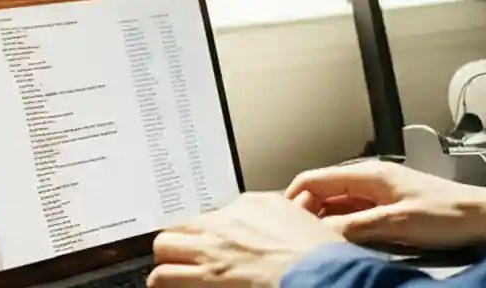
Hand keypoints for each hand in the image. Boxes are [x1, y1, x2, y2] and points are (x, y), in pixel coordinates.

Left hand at [148, 192, 345, 287]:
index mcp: (252, 205)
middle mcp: (226, 223)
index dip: (211, 231)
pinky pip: (164, 277)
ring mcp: (212, 250)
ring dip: (168, 261)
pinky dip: (165, 282)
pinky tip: (173, 287)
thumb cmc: (320, 256)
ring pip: (164, 247)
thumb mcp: (306, 221)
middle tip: (185, 256)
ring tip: (174, 273)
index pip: (215, 212)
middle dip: (180, 241)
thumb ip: (292, 212)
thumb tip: (296, 207)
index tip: (213, 241)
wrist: (322, 277)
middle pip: (181, 224)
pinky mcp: (206, 278)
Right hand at [285, 160, 485, 249]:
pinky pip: (355, 215)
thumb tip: (320, 231)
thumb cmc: (448, 214)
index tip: (280, 219)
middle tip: (294, 236)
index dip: (293, 197)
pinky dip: (343, 227)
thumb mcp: (396, 223)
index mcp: (370, 174)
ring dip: (324, 221)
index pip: (315, 178)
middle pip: (323, 192)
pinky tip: (341, 242)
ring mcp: (380, 194)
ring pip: (338, 205)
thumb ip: (355, 226)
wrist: (483, 217)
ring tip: (313, 242)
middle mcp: (371, 179)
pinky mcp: (390, 208)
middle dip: (305, 211)